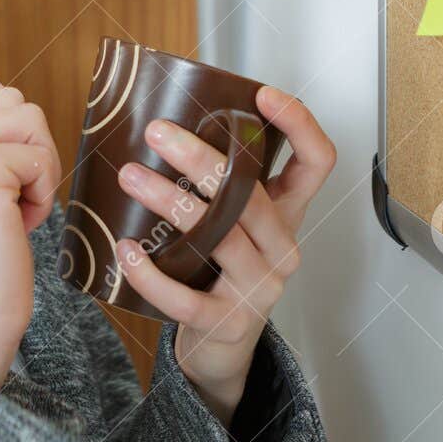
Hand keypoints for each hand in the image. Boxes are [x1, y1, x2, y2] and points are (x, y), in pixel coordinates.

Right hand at [0, 57, 62, 390]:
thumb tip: (12, 100)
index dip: (0, 108)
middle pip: (9, 95)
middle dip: (27, 145)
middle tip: (8, 195)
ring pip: (29, 118)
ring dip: (38, 166)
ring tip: (12, 207)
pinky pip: (39, 156)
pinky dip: (41, 193)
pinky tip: (16, 224)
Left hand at [113, 86, 335, 426]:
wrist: (221, 347)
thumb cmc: (219, 271)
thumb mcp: (232, 223)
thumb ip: (219, 183)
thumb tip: (168, 120)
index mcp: (288, 215)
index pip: (317, 163)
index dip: (299, 124)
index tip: (262, 94)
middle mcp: (282, 249)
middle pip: (251, 194)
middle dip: (203, 157)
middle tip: (158, 132)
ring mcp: (259, 289)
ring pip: (219, 237)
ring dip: (169, 201)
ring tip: (130, 176)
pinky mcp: (226, 323)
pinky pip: (185, 298)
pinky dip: (150, 273)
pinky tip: (124, 250)